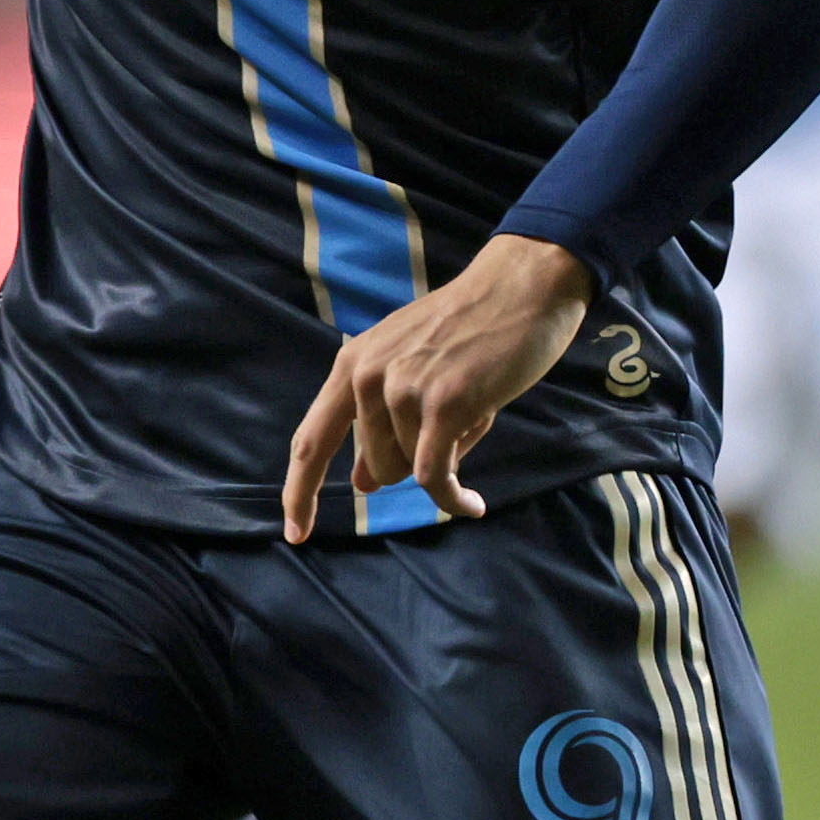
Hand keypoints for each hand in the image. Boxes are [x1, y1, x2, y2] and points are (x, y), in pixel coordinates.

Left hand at [280, 234, 595, 542]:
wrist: (523, 286)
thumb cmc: (470, 329)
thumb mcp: (412, 371)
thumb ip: (380, 426)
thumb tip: (362, 484)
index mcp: (353, 364)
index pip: (311, 440)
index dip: (299, 492)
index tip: (295, 533)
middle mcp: (368, 375)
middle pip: (376, 466)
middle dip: (414, 462)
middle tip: (453, 422)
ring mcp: (402, 388)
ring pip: (410, 468)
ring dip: (447, 457)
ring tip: (475, 411)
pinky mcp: (442, 403)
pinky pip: (435, 477)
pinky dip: (453, 498)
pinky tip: (473, 505)